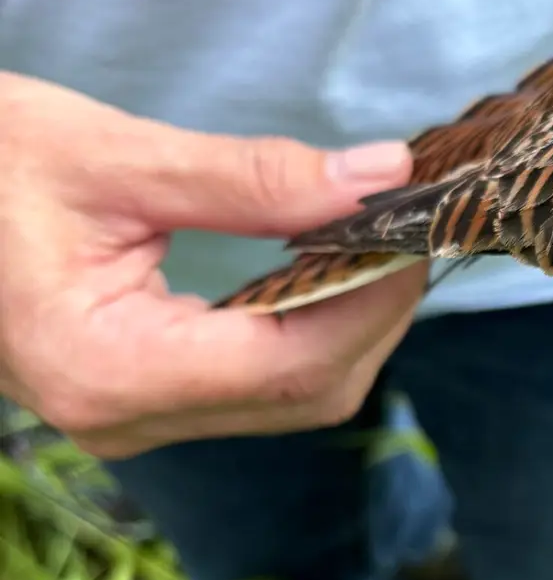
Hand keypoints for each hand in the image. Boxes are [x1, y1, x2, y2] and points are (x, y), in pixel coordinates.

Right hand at [0, 73, 425, 459]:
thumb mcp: (113, 157)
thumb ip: (251, 177)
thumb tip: (378, 176)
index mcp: (107, 370)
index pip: (291, 363)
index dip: (373, 301)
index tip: (419, 230)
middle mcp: (122, 419)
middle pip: (305, 395)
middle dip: (373, 314)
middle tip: (410, 228)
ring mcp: (130, 422)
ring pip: (288, 399)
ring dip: (347, 324)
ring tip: (375, 241)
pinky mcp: (137, 402)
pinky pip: (252, 385)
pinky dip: (303, 331)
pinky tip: (321, 268)